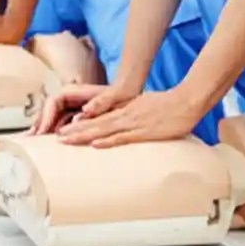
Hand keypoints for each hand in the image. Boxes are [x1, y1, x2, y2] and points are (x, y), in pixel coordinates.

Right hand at [30, 81, 138, 135]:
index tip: (43, 131)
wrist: (128, 94)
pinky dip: (52, 131)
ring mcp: (70, 105)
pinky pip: (58, 122)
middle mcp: (69, 97)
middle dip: (40, 124)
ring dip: (43, 129)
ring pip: (52, 116)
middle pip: (48, 110)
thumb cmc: (121, 95)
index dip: (47, 117)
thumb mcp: (113, 97)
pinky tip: (46, 142)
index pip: (54, 102)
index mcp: (75, 91)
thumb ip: (99, 103)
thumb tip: (84, 112)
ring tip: (34, 143)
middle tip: (32, 140)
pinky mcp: (74, 114)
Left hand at [57, 89, 201, 147]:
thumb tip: (125, 124)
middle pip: (96, 124)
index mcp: (125, 110)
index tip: (66, 130)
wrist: (186, 101)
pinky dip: (108, 140)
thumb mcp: (146, 106)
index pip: (99, 118)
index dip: (81, 124)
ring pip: (104, 129)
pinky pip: (123, 137)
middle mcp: (125, 115)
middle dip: (76, 131)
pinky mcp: (144, 131)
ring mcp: (133, 122)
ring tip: (67, 140)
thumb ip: (134, 114)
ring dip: (84, 135)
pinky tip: (95, 144)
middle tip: (57, 137)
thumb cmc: (169, 105)